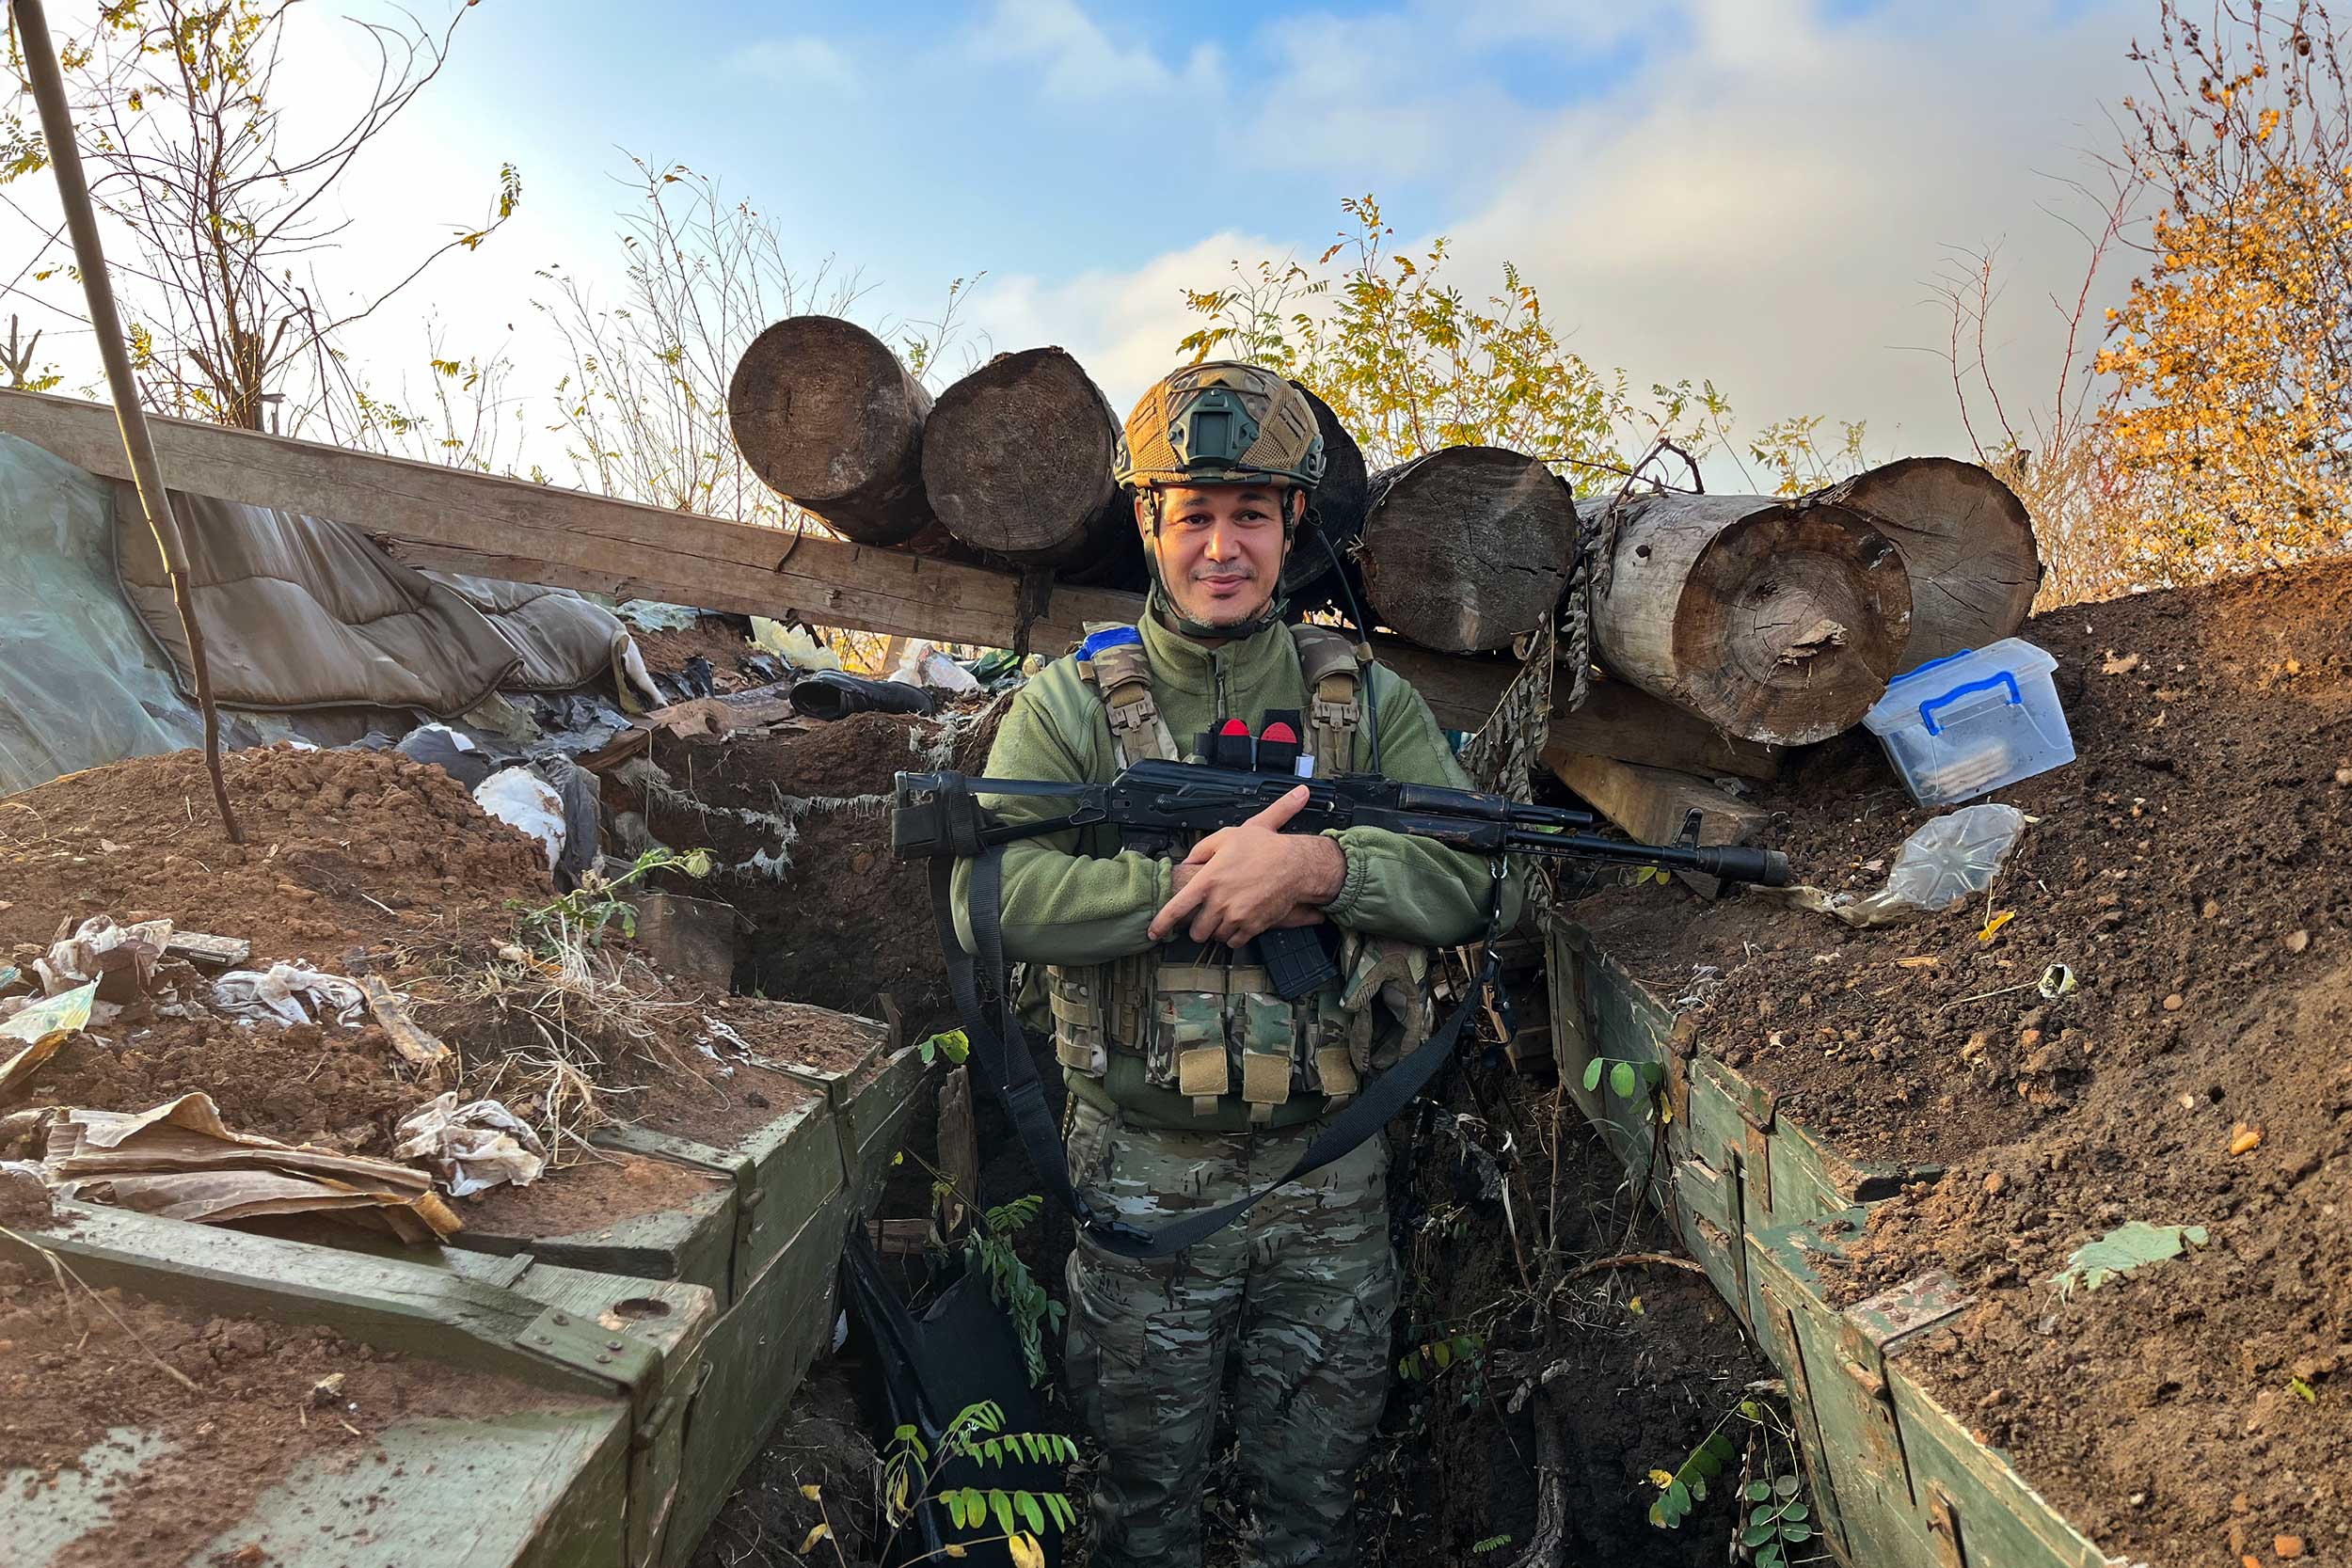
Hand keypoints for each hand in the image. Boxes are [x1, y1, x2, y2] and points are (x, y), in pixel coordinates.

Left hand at [1148, 786, 1346, 946]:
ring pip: (1215, 937)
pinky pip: (1235, 942)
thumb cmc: (1264, 847)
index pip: (1176, 908)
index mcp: (1208, 880)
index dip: (1161, 924)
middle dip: (1197, 926)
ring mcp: (1237, 917)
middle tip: (1203, 917)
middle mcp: (1220, 902)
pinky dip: (1233, 936)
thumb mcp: (1227, 836)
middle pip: (1196, 931)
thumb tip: (1187, 860)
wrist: (1296, 864)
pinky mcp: (1253, 927)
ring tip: (1225, 915)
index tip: (1153, 932)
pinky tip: (1238, 922)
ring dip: (1216, 930)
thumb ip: (1202, 849)